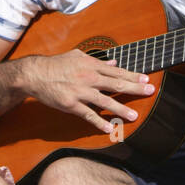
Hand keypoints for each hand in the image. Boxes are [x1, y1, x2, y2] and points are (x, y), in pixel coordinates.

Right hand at [26, 50, 154, 134]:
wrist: (35, 74)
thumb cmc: (56, 64)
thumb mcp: (77, 56)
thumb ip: (97, 60)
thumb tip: (113, 62)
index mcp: (91, 65)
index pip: (116, 72)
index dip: (132, 76)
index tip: (146, 79)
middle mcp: (88, 78)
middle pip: (116, 84)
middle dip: (135, 88)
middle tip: (150, 91)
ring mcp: (80, 92)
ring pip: (105, 101)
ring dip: (121, 109)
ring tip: (134, 116)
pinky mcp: (71, 104)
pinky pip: (87, 115)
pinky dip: (99, 122)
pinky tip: (109, 128)